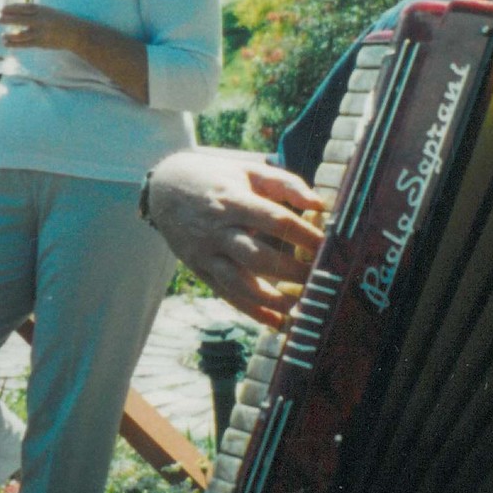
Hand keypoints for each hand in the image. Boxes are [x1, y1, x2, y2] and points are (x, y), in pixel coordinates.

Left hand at [0, 1, 85, 52]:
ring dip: (10, 35)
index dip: (11, 8)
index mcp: (42, 10)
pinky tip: (7, 43)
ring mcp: (41, 32)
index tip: (1, 8)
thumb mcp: (48, 12)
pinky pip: (25, 44)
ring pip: (21, 34)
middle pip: (20, 19)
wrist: (75, 34)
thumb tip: (17, 12)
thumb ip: (35, 12)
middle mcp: (41, 20)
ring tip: (2, 35)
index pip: (24, 8)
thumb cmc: (61, 21)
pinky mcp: (41, 43)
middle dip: (7, 19)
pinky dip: (15, 44)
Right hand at [144, 151, 323, 327]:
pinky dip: (251, 311)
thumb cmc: (217, 177)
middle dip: (291, 271)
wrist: (164, 188)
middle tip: (320, 279)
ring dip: (271, 300)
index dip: (303, 234)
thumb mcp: (249, 170)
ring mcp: (207, 253)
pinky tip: (276, 323)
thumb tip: (319, 203)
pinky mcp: (200, 269)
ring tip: (301, 307)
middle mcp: (218, 230)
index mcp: (234, 200)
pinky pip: (226, 295)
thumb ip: (286, 184)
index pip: (274, 220)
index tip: (328, 245)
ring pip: (239, 283)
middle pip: (257, 256)